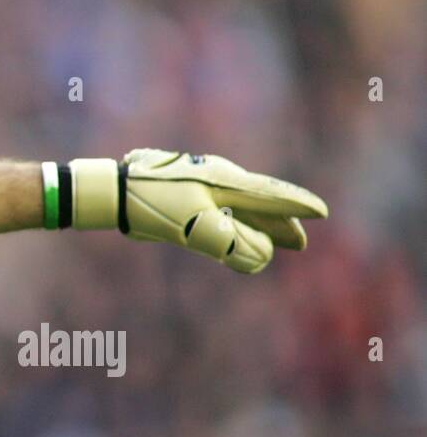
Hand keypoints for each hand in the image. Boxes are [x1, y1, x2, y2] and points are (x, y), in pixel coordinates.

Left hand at [63, 149, 328, 273]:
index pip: (271, 195)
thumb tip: (262, 256)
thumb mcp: (197, 227)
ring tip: (279, 241)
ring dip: (260, 226)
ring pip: (241, 209)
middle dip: (281, 222)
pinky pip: (222, 213)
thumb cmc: (155, 204)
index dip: (297, 206)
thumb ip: (233, 243)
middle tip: (300, 242)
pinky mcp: (188, 198)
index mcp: (226, 181)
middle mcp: (219, 180)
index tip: (321, 212)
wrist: (116, 192)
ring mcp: (203, 187)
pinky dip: (237, 226)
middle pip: (259, 204)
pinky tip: (239, 236)